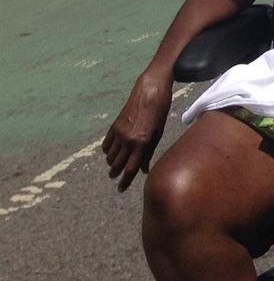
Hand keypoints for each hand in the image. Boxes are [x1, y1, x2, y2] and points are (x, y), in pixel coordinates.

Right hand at [102, 71, 172, 190]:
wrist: (150, 90)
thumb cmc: (160, 112)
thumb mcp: (158, 133)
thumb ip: (149, 152)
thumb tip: (143, 170)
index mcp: (143, 143)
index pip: (131, 169)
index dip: (125, 181)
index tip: (121, 189)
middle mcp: (129, 139)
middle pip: (118, 165)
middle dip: (116, 174)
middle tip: (116, 179)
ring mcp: (119, 133)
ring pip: (110, 156)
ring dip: (112, 163)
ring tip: (115, 166)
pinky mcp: (114, 126)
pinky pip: (106, 145)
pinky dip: (107, 151)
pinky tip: (111, 153)